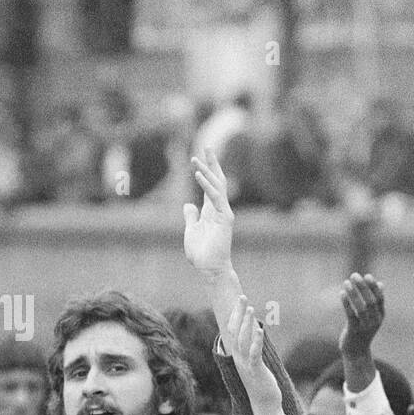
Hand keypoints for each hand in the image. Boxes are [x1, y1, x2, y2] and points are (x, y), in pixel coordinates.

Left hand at [183, 149, 234, 277]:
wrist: (209, 268)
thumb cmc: (202, 253)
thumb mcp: (191, 230)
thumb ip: (191, 216)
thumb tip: (189, 205)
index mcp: (211, 210)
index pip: (210, 185)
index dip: (206, 170)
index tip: (200, 156)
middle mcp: (219, 208)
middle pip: (217, 180)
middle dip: (212, 163)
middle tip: (206, 146)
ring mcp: (223, 212)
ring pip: (216, 186)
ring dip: (205, 171)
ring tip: (195, 158)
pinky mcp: (224, 218)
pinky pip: (214, 197)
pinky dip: (206, 185)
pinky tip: (198, 174)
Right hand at [220, 294, 283, 414]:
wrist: (264, 405)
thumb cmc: (261, 384)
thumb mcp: (255, 364)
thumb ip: (253, 351)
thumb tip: (255, 337)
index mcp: (238, 356)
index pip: (233, 332)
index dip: (235, 316)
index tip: (238, 302)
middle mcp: (239, 359)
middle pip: (235, 332)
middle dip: (239, 314)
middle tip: (242, 296)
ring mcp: (246, 365)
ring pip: (243, 340)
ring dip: (246, 323)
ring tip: (250, 308)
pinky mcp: (256, 371)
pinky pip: (254, 354)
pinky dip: (255, 341)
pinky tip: (259, 330)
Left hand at [339, 273, 385, 358]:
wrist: (357, 352)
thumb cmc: (363, 330)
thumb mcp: (371, 316)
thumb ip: (375, 301)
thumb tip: (381, 284)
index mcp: (380, 316)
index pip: (379, 298)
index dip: (374, 287)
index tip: (367, 275)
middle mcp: (375, 321)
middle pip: (371, 301)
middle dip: (363, 287)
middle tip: (354, 275)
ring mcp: (365, 327)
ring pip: (361, 308)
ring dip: (353, 293)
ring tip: (346, 282)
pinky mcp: (354, 331)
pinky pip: (351, 315)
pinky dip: (346, 303)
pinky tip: (342, 293)